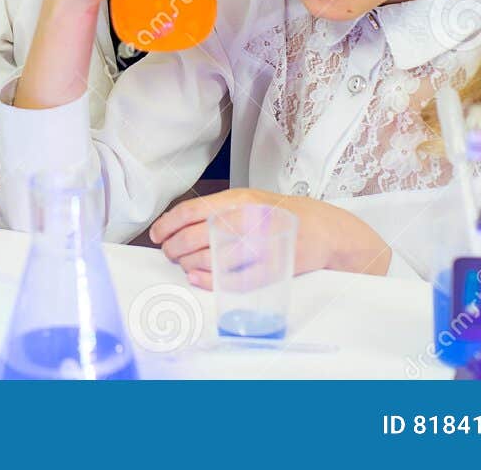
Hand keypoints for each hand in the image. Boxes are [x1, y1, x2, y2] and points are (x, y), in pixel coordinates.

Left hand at [147, 188, 389, 287]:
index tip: (156, 234)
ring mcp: (260, 246)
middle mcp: (248, 220)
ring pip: (211, 259)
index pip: (192, 211)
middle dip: (175, 249)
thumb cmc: (280, 215)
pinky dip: (210, 281)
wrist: (324, 229)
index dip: (168, 225)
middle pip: (196, 238)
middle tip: (169, 253)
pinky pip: (233, 279)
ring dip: (190, 265)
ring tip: (184, 265)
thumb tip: (178, 226)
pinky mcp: (271, 269)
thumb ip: (218, 210)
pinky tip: (199, 279)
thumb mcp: (248, 201)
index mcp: (239, 200)